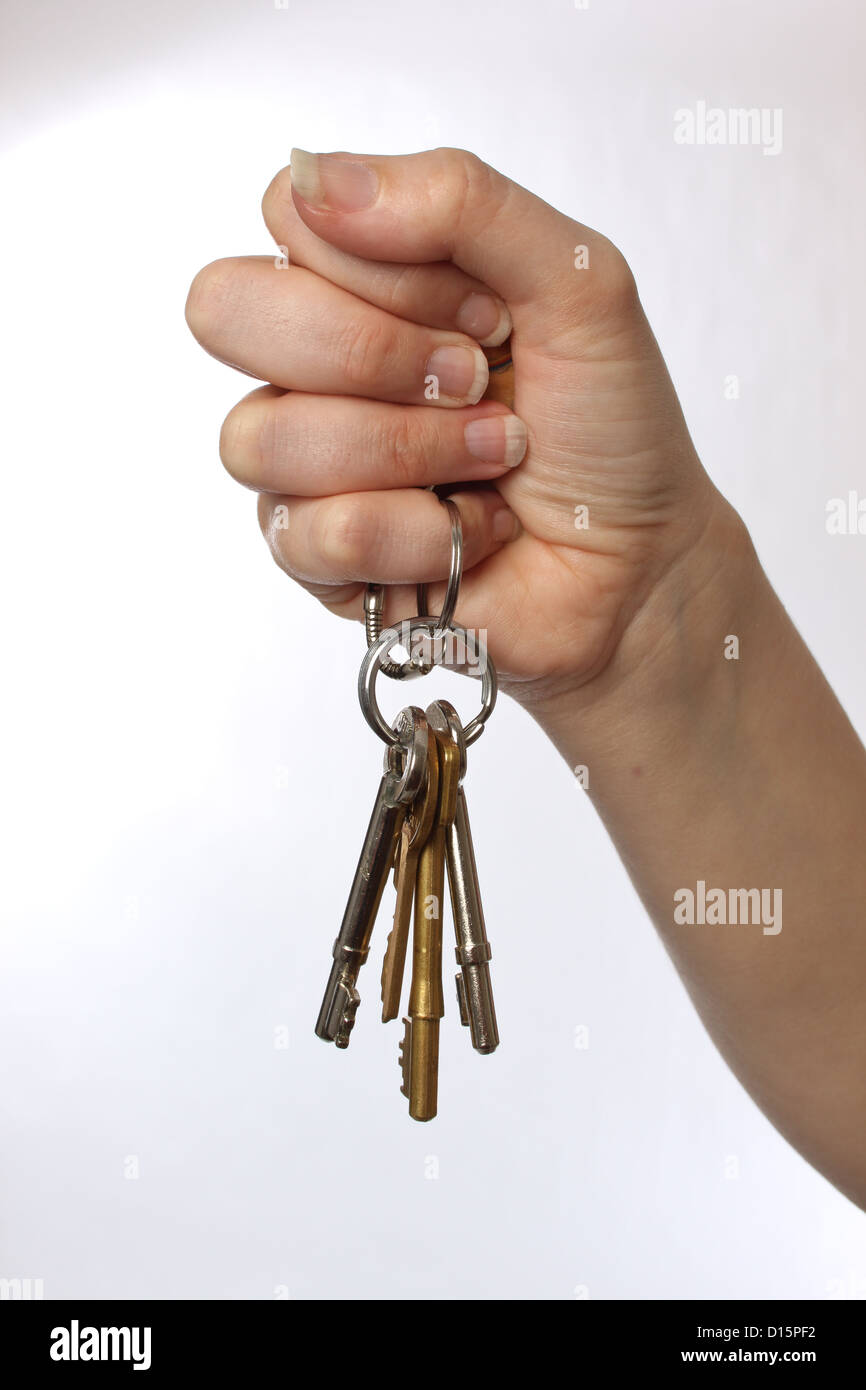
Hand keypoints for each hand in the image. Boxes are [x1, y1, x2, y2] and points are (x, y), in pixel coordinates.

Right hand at [186, 147, 737, 708]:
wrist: (641, 560)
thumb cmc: (610, 426)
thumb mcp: (578, 281)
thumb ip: (461, 200)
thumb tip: (316, 181)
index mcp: (365, 280)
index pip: (286, 217)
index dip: (387, 265)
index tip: (491, 312)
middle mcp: (316, 366)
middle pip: (227, 311)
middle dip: (373, 352)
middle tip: (474, 381)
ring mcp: (305, 464)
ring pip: (263, 435)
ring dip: (409, 448)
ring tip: (490, 462)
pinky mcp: (316, 556)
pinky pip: (317, 532)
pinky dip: (422, 532)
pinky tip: (469, 531)